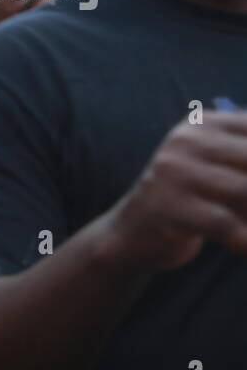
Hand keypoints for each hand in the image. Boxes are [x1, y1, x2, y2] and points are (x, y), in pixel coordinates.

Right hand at [106, 112, 246, 271]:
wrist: (133, 232)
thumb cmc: (193, 200)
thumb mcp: (222, 170)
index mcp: (204, 124)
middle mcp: (186, 142)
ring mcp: (174, 173)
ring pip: (244, 190)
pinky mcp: (169, 207)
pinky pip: (225, 224)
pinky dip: (245, 239)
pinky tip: (245, 245)